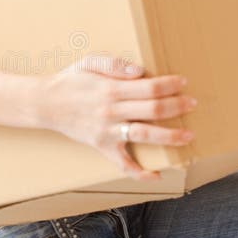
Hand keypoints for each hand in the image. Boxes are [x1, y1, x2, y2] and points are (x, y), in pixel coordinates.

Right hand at [38, 54, 196, 179]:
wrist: (46, 103)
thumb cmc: (71, 80)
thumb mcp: (89, 62)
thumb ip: (115, 64)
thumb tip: (140, 71)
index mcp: (111, 89)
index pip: (149, 87)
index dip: (170, 85)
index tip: (183, 83)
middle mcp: (112, 111)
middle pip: (152, 110)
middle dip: (177, 107)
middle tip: (192, 104)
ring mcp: (108, 131)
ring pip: (145, 135)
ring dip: (170, 136)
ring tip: (188, 135)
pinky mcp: (103, 147)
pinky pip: (123, 164)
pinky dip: (140, 172)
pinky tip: (157, 175)